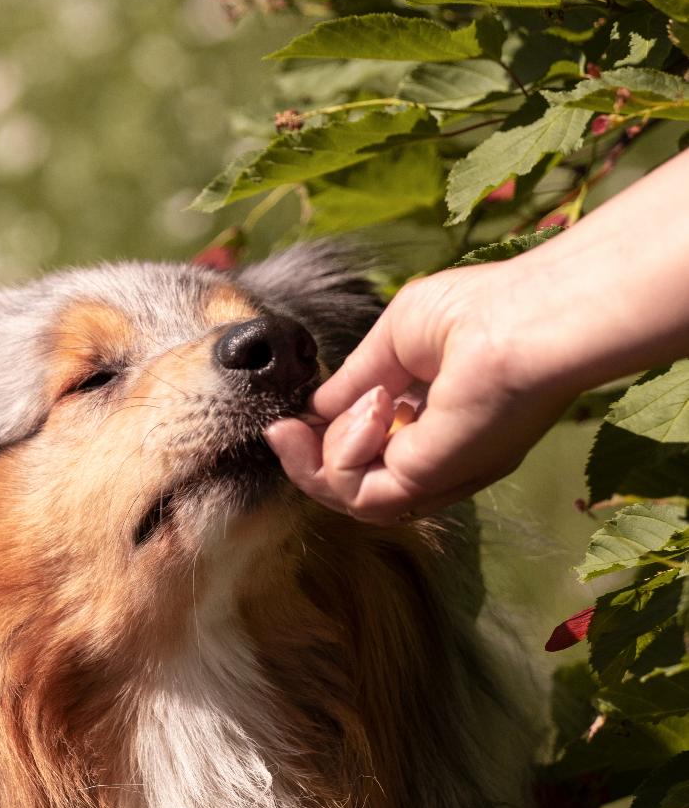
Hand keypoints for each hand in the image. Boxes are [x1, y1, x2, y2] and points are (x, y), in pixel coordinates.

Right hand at [263, 259, 580, 523]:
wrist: (524, 321)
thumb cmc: (476, 311)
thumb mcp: (396, 339)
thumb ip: (356, 380)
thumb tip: (316, 409)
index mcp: (439, 423)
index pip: (372, 454)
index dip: (327, 442)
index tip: (289, 421)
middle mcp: (440, 458)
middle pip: (357, 485)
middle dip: (310, 460)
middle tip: (282, 432)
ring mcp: (437, 475)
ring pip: (353, 496)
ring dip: (320, 457)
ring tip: (328, 414)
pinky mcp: (430, 482)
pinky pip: (358, 490)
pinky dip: (340, 455)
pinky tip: (367, 409)